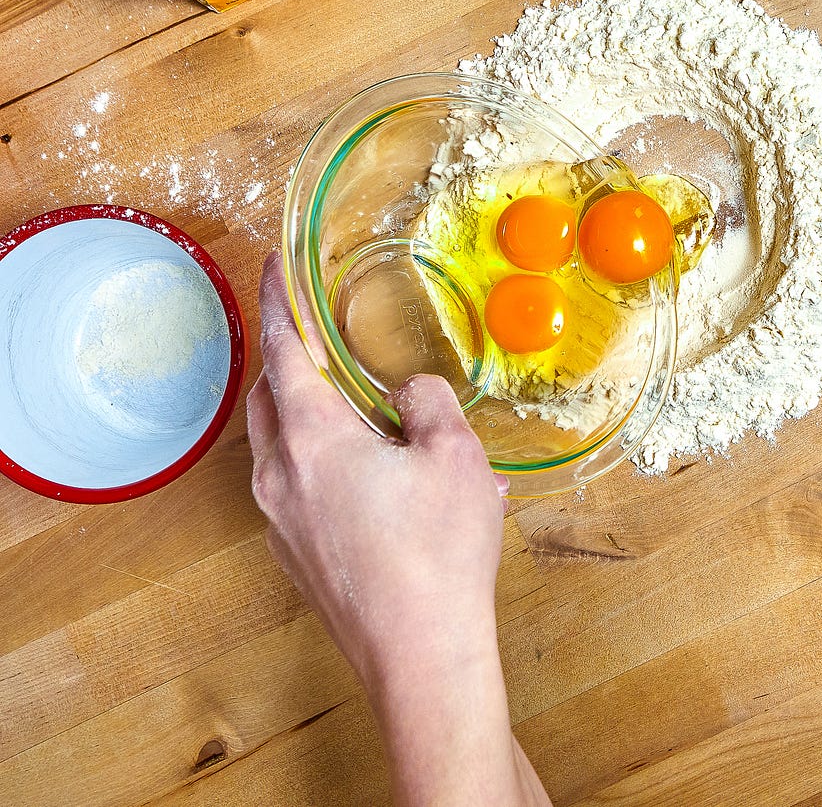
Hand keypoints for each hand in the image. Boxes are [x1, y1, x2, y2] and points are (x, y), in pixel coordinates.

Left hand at [247, 252, 508, 692]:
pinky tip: (371, 478)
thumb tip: (410, 393)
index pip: (282, 349)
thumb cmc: (438, 555)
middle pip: (267, 398)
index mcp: (312, 439)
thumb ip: (428, 404)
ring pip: (276, 447)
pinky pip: (294, 490)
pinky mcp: (296, 558)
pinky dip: (317, 463)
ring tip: (356, 411)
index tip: (273, 265)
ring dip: (303, 416)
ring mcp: (281, 523)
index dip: (276, 300)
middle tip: (317, 338)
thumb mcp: (454, 457)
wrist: (420, 655)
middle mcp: (280, 477)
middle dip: (285, 360)